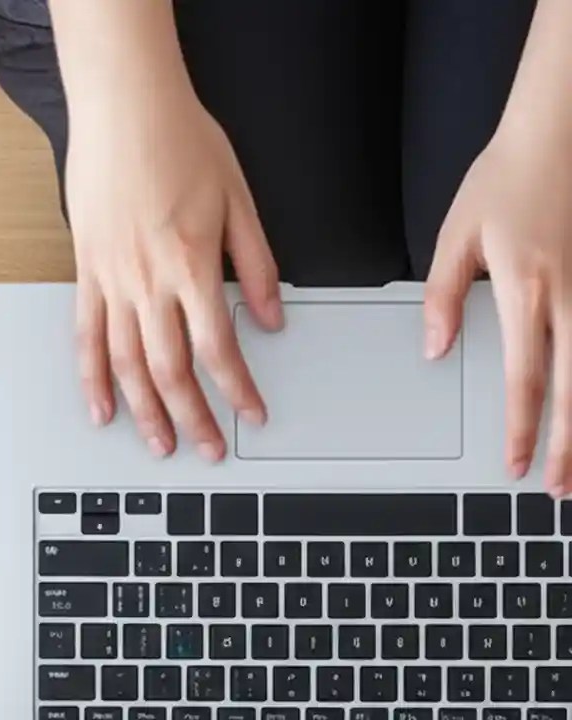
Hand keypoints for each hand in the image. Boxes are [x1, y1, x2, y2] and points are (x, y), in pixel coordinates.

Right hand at [67, 92, 282, 459]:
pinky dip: (91, 376)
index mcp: (192, 263)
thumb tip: (272, 315)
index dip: (237, 388)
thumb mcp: (238, 198)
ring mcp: (111, 278)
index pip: (217, 346)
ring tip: (158, 444)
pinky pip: (85, 334)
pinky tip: (99, 406)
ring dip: (144, 410)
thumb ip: (256, 263)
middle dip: (192, 416)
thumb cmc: (180, 140)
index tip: (251, 413)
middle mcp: (149, 279)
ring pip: (126, 362)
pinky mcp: (85, 269)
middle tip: (207, 448)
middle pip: (170, 368)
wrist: (124, 105)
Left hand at [425, 120, 571, 496]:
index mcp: (525, 291)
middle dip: (570, 446)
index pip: (524, 380)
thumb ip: (444, 298)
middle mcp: (569, 296)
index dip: (522, 430)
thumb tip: (435, 349)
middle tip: (561, 488)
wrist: (557, 135)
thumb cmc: (505, 180)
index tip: (516, 464)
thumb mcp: (455, 237)